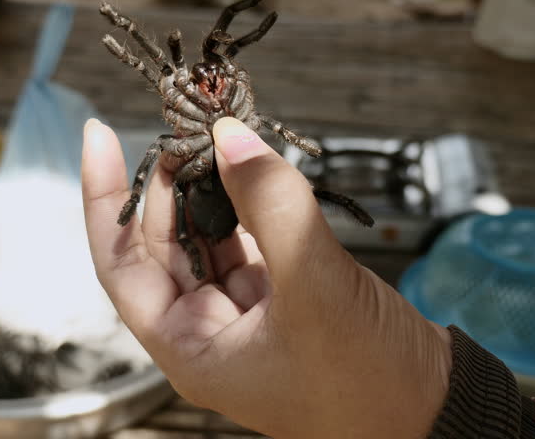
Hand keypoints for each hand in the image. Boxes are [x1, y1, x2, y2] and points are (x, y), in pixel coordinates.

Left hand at [81, 117, 451, 438]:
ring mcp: (247, 315)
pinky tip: (254, 170)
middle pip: (163, 246)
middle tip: (183, 124)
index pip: (121, 265)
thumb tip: (230, 135)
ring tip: (217, 136)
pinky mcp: (286, 299)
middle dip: (169, 184)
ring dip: (211, 189)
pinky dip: (250, 204)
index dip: (105, 199)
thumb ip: (272, 206)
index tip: (99, 137)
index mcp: (190, 348)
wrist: (435, 411)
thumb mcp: (316, 289)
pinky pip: (252, 241)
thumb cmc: (370, 380)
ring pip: (209, 239)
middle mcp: (209, 332)